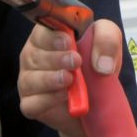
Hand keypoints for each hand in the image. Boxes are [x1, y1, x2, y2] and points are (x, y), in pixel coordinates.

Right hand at [15, 18, 122, 135]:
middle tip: (75, 61)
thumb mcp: (108, 43)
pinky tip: (63, 96)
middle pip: (34, 55)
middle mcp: (32, 56)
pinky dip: (46, 100)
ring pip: (30, 79)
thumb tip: (102, 64)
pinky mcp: (30, 105)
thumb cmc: (95, 64)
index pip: (40, 32)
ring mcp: (28, 81)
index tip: (68, 42)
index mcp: (46, 36)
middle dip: (55, 59)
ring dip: (50, 79)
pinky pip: (31, 104)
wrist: (98, 100)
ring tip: (69, 79)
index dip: (53, 37)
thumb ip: (107, 41)